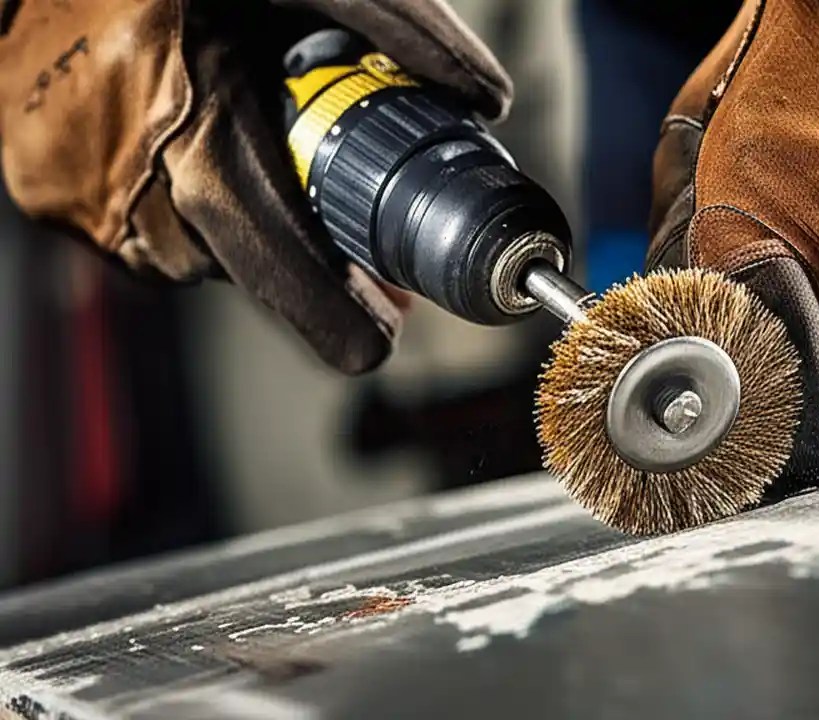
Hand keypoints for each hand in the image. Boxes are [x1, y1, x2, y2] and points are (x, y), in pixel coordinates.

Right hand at [0, 0, 508, 372]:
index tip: (376, 339)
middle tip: (357, 255)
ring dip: (241, 234)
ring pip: (190, 256)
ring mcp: (69, 188)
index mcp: (185, 108)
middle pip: (238, 264)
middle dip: (304, 266)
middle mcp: (119, 166)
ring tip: (258, 169)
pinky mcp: (42, 193)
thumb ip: (402, 27)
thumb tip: (487, 100)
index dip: (329, 308)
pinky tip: (193, 152)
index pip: (266, 248)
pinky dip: (185, 213)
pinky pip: (141, 234)